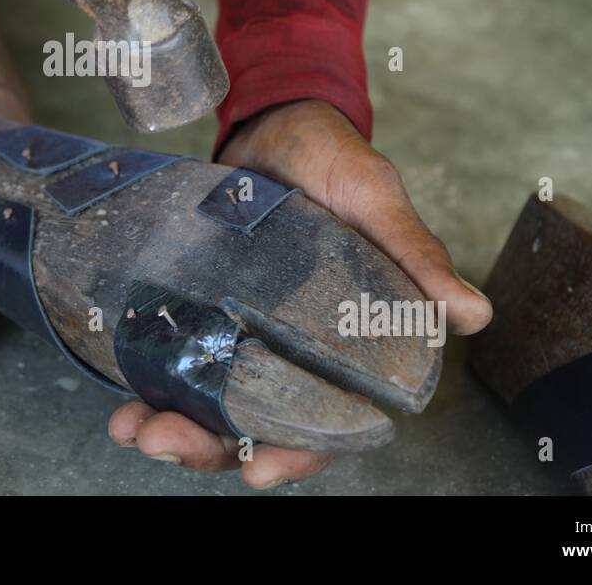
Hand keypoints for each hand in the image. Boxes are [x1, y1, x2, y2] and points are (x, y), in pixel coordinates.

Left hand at [109, 98, 492, 488]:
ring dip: (170, 428)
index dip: (297, 453)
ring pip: (207, 405)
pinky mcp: (200, 311)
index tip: (256, 471)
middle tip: (161, 441)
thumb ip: (412, 254)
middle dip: (207, 448)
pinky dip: (147, 386)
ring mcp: (240, 332)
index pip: (326, 420)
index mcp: (348, 342)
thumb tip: (473, 314)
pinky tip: (118, 398)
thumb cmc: (335, 160)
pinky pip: (173, 363)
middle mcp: (291, 349)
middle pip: (254, 424)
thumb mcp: (373, 198)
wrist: (274, 120)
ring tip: (130, 428)